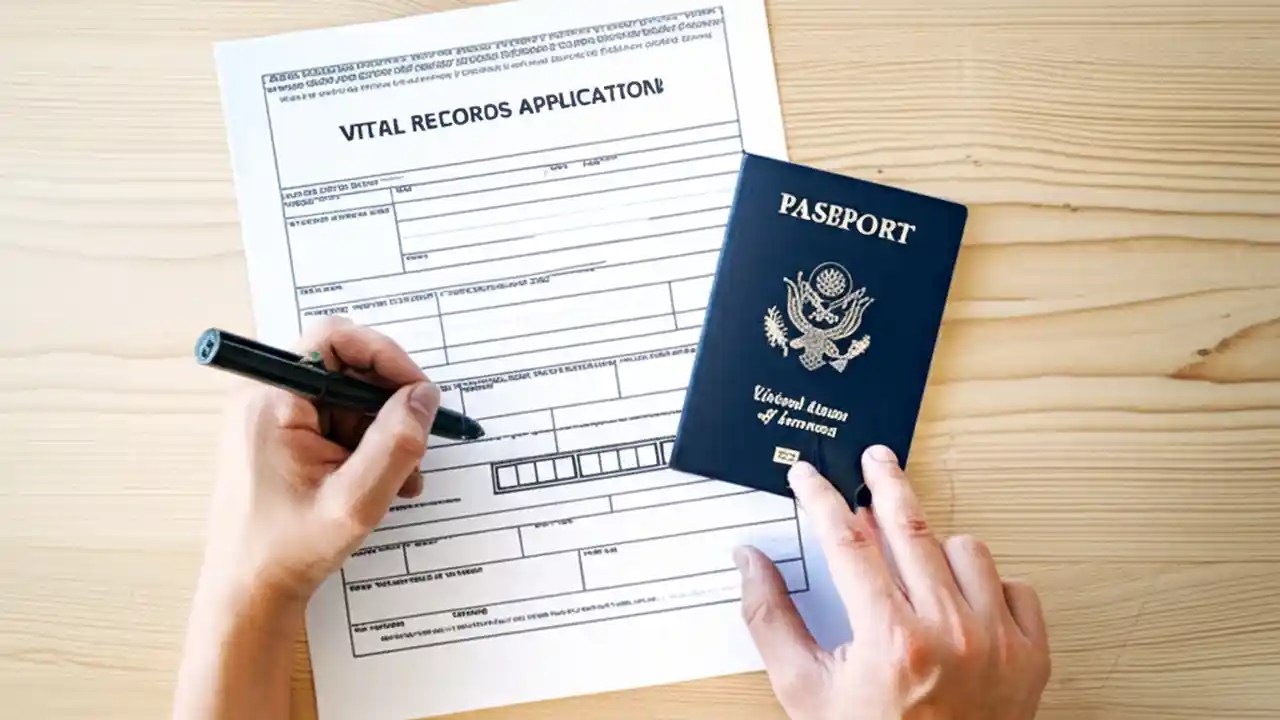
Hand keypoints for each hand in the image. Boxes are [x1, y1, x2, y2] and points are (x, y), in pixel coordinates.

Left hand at [174, 317, 439, 719]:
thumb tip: (424, 398)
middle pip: (347, 369)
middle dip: (390, 405)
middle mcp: (266, 399)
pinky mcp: (282, 441)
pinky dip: (367, 449)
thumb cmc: (285, 551)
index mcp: (271, 401)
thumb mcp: (355, 500)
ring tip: (404, 478)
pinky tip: (385, 483)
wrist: (247, 595)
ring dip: (384, 434)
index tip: (417, 391)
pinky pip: (337, 425)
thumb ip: (395, 444)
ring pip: (348, 401)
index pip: (334, 339)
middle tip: (419, 440)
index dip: (385, 356)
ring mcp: (273, 420)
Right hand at [734, 446, 1049, 718]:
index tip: (809, 477)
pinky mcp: (1032, 657)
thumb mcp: (805, 691)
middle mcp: (949, 632)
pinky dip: (988, 586)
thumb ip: (770, 619)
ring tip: (914, 560)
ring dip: (935, 546)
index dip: (822, 497)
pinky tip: (962, 598)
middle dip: (886, 481)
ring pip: (967, 549)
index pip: (847, 540)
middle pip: (911, 526)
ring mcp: (997, 642)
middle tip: (875, 458)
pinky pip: (1016, 588)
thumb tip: (750, 562)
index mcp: (890, 639)